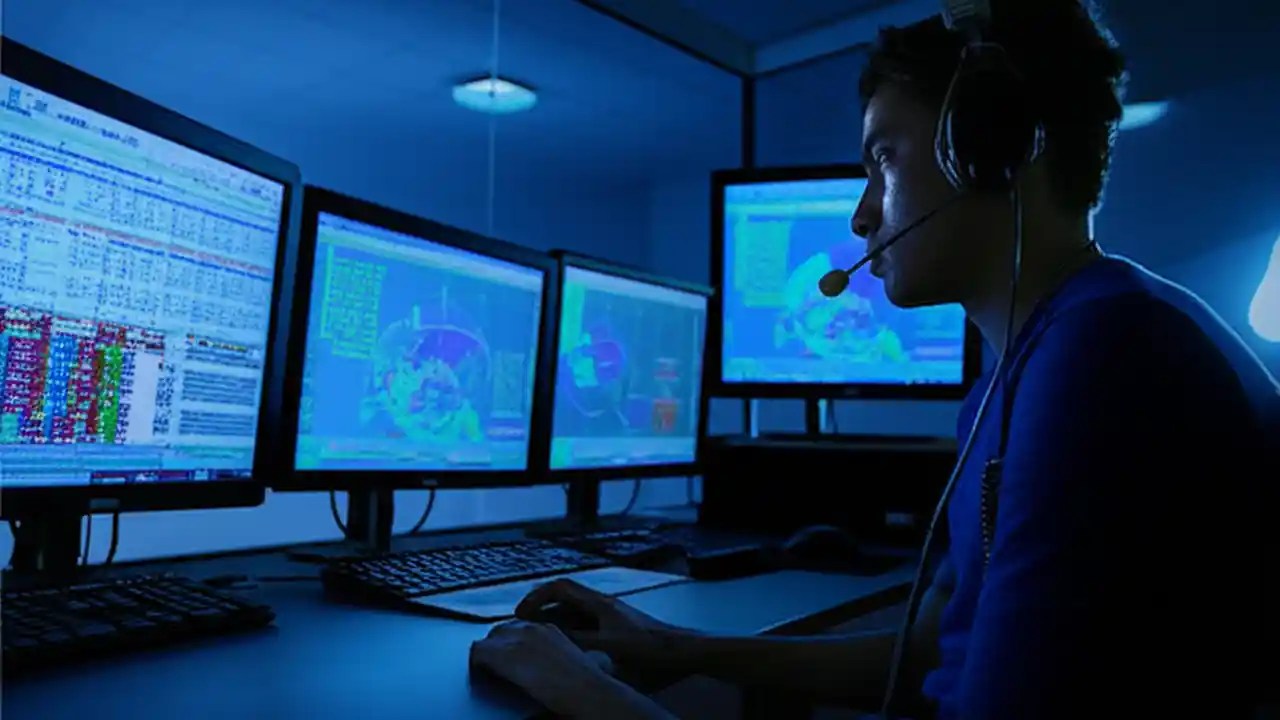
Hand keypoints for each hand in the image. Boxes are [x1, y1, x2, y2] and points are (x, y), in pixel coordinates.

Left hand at [469, 620, 624, 716]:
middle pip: (502, 629)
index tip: (512, 654)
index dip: (513, 641)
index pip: (521, 627)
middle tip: (496, 663)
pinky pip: (478, 651)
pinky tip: (479, 671)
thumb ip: (557, 655)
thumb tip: (550, 665)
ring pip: (489, 638)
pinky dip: (477, 661)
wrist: (585, 691)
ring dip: (488, 652)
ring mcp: (516, 639)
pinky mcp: (503, 654)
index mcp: (549, 629)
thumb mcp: (575, 662)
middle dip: (498, 644)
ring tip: (487, 668)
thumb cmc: (586, 684)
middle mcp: (531, 628)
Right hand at [514, 579, 685, 661]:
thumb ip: (577, 640)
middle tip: (523, 622)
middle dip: (541, 606)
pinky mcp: (617, 626)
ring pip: (574, 610)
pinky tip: (565, 643)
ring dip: (554, 618)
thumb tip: (549, 635)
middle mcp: (603, 603)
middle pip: (565, 596)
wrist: (679, 650)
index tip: (520, 611)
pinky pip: (585, 622)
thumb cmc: (647, 646)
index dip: (537, 596)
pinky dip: (570, 628)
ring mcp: (610, 614)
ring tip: (538, 633)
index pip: (560, 586)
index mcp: (599, 602)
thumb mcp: (607, 646)